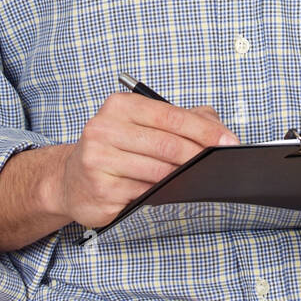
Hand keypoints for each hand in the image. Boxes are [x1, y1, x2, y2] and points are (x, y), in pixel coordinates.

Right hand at [54, 94, 238, 228]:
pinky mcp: (100, 189)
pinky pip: (144, 193)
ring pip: (158, 171)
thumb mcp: (144, 125)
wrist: (70, 179)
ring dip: (183, 178)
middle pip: (167, 144)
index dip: (205, 130)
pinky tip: (170, 193)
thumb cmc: (116, 148)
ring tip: (199, 179)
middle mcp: (104, 128)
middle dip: (199, 156)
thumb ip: (183, 120)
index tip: (229, 141)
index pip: (171, 116)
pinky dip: (162, 194)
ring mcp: (99, 160)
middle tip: (220, 164)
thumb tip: (219, 129)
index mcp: (120, 106)